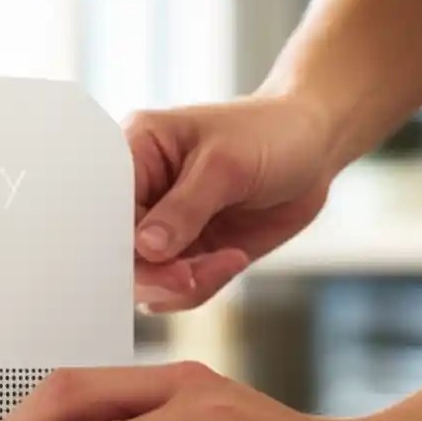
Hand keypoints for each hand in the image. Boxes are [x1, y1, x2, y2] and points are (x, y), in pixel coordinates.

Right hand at [128, 95, 338, 312]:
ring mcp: (163, 224)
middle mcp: (141, 190)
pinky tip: (232, 258)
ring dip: (182, 283)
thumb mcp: (227, 164)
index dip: (121, 238)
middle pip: (118, 249)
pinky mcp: (188, 249)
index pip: (105, 206)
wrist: (316, 146)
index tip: (156, 257)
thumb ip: (184, 208)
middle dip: (154, 272)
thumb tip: (146, 249)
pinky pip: (176, 287)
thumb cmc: (272, 133)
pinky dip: (201, 286)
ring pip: (146, 276)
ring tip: (226, 261)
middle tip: (190, 276)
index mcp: (135, 151)